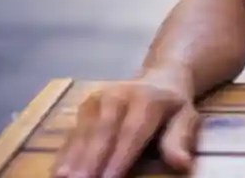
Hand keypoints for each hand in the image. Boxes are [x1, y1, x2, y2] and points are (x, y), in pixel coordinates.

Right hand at [52, 75, 200, 177]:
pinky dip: (65, 154)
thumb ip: (179, 140)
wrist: (161, 77)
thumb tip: (181, 163)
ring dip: (73, 159)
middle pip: (102, 132)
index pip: (131, 132)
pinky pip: (73, 133)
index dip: (120, 157)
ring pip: (84, 132)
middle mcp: (118, 95)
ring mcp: (98, 99)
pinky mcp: (85, 106)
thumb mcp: (186, 118)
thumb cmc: (173, 106)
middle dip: (90, 161)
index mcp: (147, 99)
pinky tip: (57, 171)